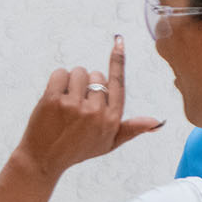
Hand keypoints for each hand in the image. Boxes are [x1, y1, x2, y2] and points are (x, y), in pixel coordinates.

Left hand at [14, 35, 162, 180]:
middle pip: (96, 75)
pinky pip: (60, 73)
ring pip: (78, 72)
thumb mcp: (108, 143)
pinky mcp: (53, 100)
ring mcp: (74, 106)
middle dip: (87, 85)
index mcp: (111, 119)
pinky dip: (56, 81)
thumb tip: (157, 122)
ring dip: (71, 83)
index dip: (117, 60)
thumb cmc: (77, 150)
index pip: (117, 82)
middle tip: (76, 108)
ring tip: (65, 105)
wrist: (43, 160)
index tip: (118, 41)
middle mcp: (95, 112)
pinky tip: (54, 99)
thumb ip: (131, 129)